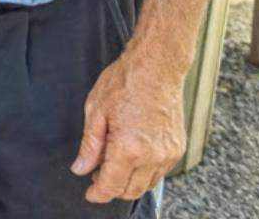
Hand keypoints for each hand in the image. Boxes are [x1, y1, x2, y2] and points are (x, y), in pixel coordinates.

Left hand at [70, 45, 185, 202]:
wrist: (157, 65)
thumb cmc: (126, 81)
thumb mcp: (96, 111)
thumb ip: (90, 146)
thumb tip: (81, 168)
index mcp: (129, 148)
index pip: (111, 186)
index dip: (97, 193)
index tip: (90, 193)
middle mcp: (153, 156)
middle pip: (130, 190)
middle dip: (112, 188)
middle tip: (97, 173)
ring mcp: (168, 153)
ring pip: (146, 184)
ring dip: (129, 181)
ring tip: (113, 160)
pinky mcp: (177, 148)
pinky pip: (159, 172)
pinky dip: (144, 171)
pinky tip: (132, 155)